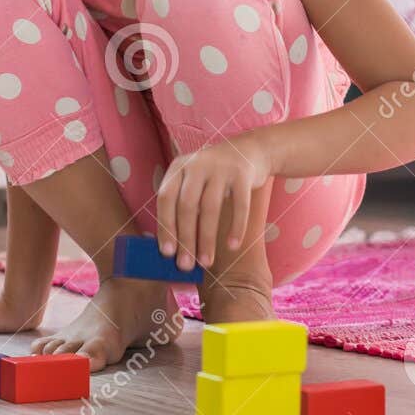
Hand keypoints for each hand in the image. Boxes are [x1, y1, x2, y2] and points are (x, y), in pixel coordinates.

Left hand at [155, 132, 271, 271]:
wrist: (250, 149)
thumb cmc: (215, 175)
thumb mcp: (194, 180)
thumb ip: (182, 204)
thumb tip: (173, 248)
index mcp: (179, 167)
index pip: (165, 198)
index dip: (165, 226)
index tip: (167, 253)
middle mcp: (197, 164)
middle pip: (187, 206)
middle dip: (185, 239)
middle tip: (186, 265)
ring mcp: (221, 167)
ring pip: (210, 208)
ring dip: (207, 239)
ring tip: (206, 262)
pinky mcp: (243, 173)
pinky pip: (239, 205)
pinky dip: (236, 228)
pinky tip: (232, 246)